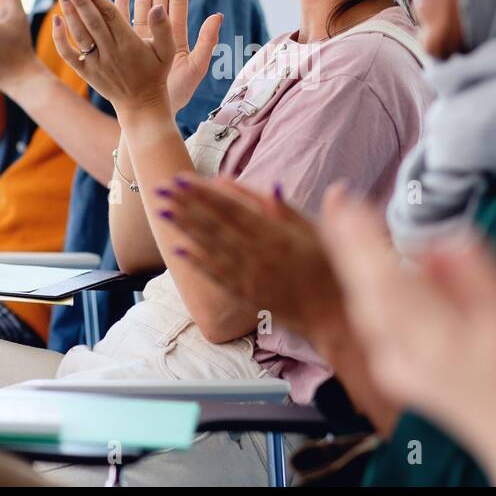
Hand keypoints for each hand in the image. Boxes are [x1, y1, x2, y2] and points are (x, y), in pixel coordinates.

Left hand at [51, 0, 217, 118]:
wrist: (141, 105)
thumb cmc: (156, 74)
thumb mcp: (168, 52)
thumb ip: (163, 28)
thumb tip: (158, 6)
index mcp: (129, 44)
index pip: (109, 15)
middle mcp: (110, 53)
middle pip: (91, 22)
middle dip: (79, 2)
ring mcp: (96, 64)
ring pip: (79, 35)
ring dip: (69, 13)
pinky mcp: (86, 72)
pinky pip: (69, 55)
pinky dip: (60, 39)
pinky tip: (57, 20)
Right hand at [131, 0, 222, 111]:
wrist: (148, 111)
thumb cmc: (174, 95)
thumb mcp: (195, 69)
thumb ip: (207, 43)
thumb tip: (218, 16)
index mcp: (176, 36)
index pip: (177, 2)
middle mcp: (160, 34)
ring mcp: (143, 38)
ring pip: (144, 4)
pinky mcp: (128, 43)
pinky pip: (124, 17)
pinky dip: (124, 1)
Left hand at [155, 176, 339, 335]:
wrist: (333, 316)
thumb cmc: (331, 270)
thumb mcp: (318, 233)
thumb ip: (290, 212)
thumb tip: (271, 185)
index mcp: (275, 236)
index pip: (232, 209)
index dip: (205, 193)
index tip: (183, 179)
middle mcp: (257, 256)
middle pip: (215, 226)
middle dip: (186, 206)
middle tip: (161, 188)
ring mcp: (249, 277)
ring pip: (211, 249)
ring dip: (185, 229)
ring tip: (163, 212)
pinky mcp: (246, 296)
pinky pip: (217, 278)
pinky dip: (197, 264)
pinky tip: (178, 252)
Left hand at [319, 187, 495, 486]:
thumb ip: (479, 278)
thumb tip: (441, 240)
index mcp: (437, 337)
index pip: (385, 277)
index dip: (362, 237)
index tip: (345, 198)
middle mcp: (410, 354)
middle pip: (367, 290)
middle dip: (348, 243)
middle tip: (336, 199)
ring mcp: (404, 369)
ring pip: (367, 309)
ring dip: (353, 267)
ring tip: (343, 225)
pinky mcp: (408, 377)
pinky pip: (375, 327)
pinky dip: (366, 295)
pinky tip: (366, 280)